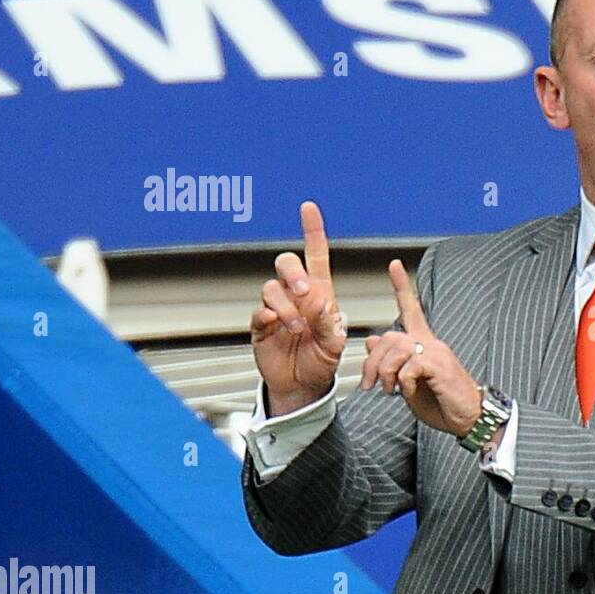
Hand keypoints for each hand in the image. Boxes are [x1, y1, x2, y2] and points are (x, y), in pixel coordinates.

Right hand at [249, 201, 345, 414]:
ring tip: (297, 329)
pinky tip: (278, 328)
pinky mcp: (261, 325)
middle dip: (293, 273)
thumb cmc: (322, 360)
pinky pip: (259, 311)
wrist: (303, 385)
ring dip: (286, 306)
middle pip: (286, 263)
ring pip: (271, 288)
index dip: (312, 231)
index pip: (316, 255)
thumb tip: (317, 302)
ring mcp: (277, 308)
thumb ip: (328, 322)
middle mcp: (296, 295)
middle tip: (305, 292)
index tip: (309, 208)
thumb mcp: (335, 342)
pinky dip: (269, 317)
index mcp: (320, 293)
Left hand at [359, 257, 482, 437]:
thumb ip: (392, 364)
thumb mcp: (409, 384)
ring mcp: (436, 352)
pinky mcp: (440, 365)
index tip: (394, 265)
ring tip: (391, 391)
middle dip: (372, 363)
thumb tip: (372, 341)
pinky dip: (403, 383)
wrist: (471, 418)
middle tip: (372, 385)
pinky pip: (408, 367)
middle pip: (389, 336)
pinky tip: (411, 391)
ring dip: (385, 374)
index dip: (402, 287)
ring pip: (396, 349)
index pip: (411, 310)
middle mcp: (430, 343)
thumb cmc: (443, 404)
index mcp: (424, 345)